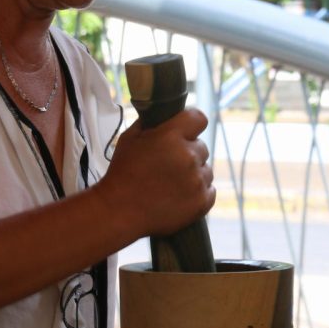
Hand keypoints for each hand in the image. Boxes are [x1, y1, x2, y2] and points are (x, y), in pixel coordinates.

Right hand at [98, 108, 214, 238]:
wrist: (119, 211)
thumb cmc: (122, 173)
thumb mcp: (129, 139)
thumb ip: (150, 124)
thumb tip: (163, 116)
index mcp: (172, 136)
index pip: (199, 118)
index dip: (192, 124)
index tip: (186, 131)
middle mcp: (188, 156)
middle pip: (202, 147)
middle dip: (189, 153)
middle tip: (170, 165)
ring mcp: (197, 180)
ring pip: (206, 170)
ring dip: (194, 174)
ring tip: (172, 184)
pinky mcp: (201, 201)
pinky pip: (209, 190)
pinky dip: (198, 193)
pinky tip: (180, 196)